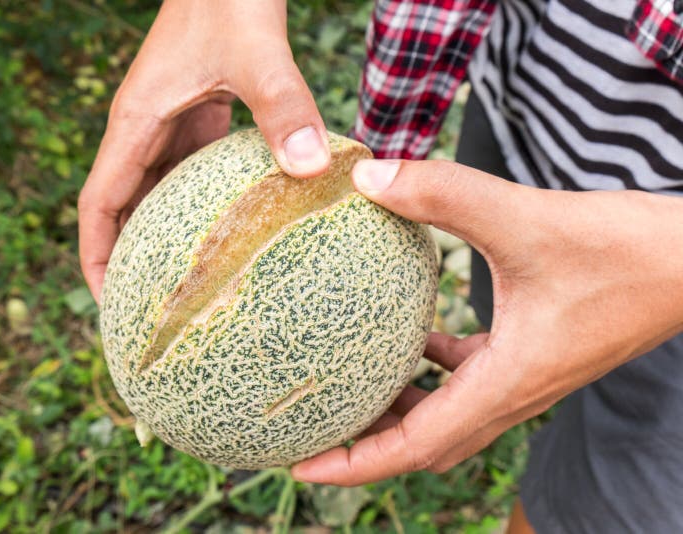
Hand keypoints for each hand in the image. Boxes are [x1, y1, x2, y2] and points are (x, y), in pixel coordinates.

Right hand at [78, 0, 329, 301]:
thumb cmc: (230, 0)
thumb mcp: (258, 54)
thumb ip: (283, 107)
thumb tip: (312, 169)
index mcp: (137, 121)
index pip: (98, 204)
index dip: (96, 257)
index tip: (109, 304)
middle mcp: (144, 128)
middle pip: (121, 209)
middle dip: (127, 261)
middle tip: (151, 315)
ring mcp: (169, 122)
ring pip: (153, 195)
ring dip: (160, 239)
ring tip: (183, 290)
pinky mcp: (196, 117)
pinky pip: (185, 175)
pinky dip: (194, 210)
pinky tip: (223, 237)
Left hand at [291, 159, 682, 484]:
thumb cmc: (625, 251)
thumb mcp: (524, 218)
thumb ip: (443, 195)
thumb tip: (367, 177)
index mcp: (507, 384)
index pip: (415, 447)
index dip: (354, 463)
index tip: (300, 466)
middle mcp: (512, 392)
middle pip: (424, 443)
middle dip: (365, 445)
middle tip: (310, 430)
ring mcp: (525, 375)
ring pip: (447, 414)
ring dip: (398, 411)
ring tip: (348, 391)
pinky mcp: (534, 350)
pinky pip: (468, 376)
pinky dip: (432, 370)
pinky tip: (416, 338)